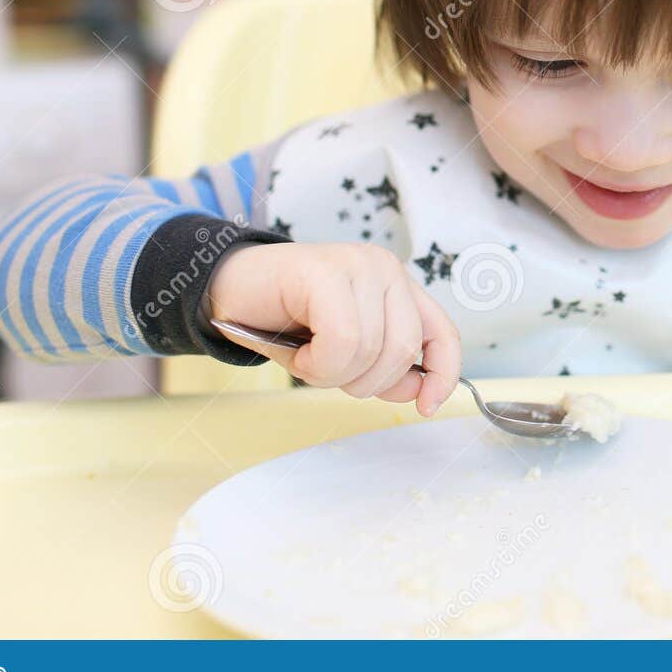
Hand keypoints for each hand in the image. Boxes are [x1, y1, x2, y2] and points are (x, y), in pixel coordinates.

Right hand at [204, 242, 459, 414]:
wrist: (227, 292)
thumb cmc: (287, 323)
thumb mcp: (346, 354)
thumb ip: (386, 369)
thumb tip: (418, 391)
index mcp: (399, 288)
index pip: (442, 334)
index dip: (443, 375)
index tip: (425, 407)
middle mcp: (386, 269)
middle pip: (404, 350)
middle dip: (365, 381)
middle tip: (326, 369)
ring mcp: (357, 264)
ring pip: (370, 349)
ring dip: (331, 373)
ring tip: (307, 355)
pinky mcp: (324, 270)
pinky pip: (341, 340)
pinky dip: (316, 362)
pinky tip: (298, 350)